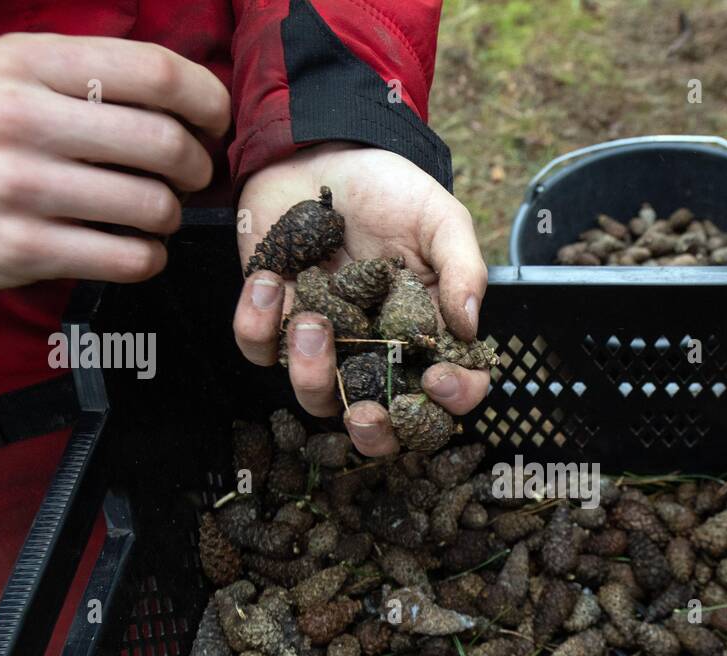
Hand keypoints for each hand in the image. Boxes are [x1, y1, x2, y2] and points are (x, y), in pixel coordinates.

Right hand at [0, 33, 228, 291]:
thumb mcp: (17, 70)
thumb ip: (96, 73)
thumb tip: (196, 100)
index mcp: (29, 62)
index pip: (155, 73)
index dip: (206, 100)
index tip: (213, 121)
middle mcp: (21, 120)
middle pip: (165, 143)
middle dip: (197, 164)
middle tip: (190, 173)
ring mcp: (19, 188)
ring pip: (154, 206)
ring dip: (173, 213)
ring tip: (155, 209)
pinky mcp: (23, 249)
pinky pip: (130, 259)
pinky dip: (150, 256)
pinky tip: (137, 245)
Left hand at [233, 143, 488, 455]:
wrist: (324, 152)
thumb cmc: (391, 190)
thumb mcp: (440, 218)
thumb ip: (462, 268)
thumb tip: (470, 327)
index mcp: (425, 337)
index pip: (450, 391)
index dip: (452, 398)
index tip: (436, 379)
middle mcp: (377, 354)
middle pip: (382, 426)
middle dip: (373, 433)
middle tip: (365, 414)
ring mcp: (324, 345)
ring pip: (316, 398)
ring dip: (311, 373)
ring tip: (310, 320)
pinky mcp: (272, 323)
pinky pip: (259, 349)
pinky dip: (256, 323)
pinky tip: (267, 279)